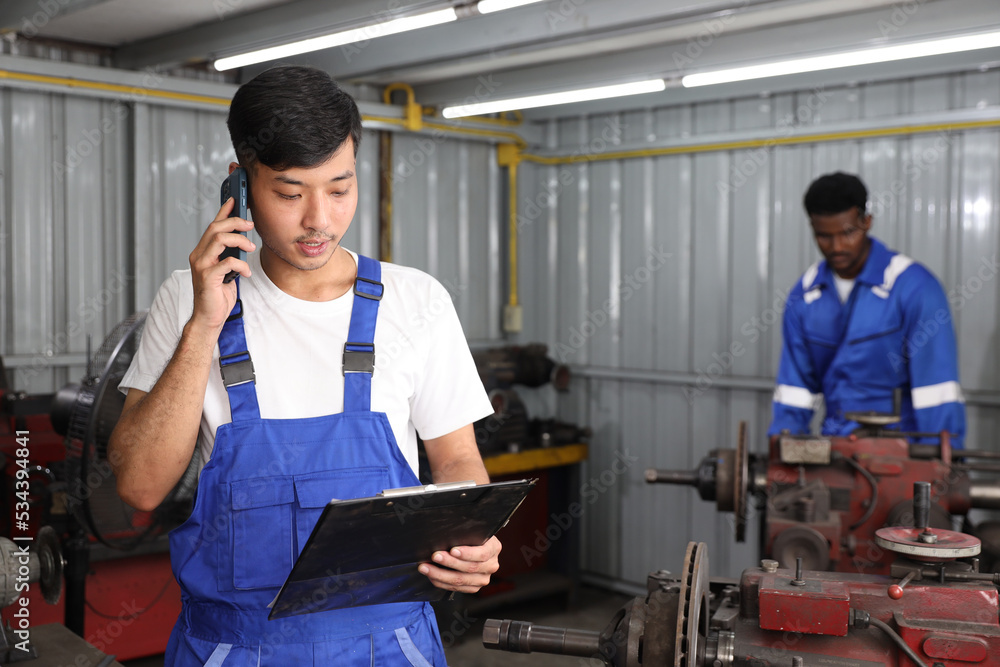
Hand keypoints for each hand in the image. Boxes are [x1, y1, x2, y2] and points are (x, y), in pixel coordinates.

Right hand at [187, 197, 254, 333]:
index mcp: (202, 252)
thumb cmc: (218, 294)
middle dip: (235, 222)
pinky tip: (246, 273)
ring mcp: (201, 265)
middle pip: (215, 228)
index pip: (213, 226)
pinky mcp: (207, 277)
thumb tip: (244, 241)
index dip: (223, 211)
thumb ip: (230, 255)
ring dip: (240, 241)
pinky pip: (227, 262)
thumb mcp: (226, 270)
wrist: (210, 317)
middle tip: (250, 225)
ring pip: (220, 240)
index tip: (234, 199)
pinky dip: (241, 265)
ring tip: (251, 248)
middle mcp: (198, 255)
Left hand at [419, 535, 500, 593]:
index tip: (452, 550)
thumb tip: (446, 532)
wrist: (475, 546)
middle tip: (434, 556)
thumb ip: (464, 532)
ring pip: (460, 580)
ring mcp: (483, 578)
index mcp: (494, 548)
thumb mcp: (473, 530)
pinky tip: (431, 575)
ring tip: (426, 567)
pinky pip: (456, 588)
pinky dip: (441, 582)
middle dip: (449, 562)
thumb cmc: (471, 535)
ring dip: (440, 574)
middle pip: (469, 568)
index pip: (481, 554)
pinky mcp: (473, 587)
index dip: (467, 553)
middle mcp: (491, 565)